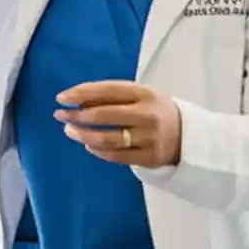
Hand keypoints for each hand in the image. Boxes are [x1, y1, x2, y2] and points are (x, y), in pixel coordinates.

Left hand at [53, 81, 181, 168]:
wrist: (188, 134)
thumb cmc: (156, 110)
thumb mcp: (141, 95)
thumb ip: (113, 96)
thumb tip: (77, 101)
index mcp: (145, 93)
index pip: (107, 90)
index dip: (81, 93)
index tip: (61, 97)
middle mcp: (147, 114)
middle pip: (103, 115)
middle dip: (77, 115)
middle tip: (60, 115)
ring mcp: (149, 138)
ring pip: (107, 138)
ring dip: (82, 135)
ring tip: (70, 131)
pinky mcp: (149, 158)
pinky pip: (116, 156)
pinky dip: (98, 150)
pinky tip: (88, 145)